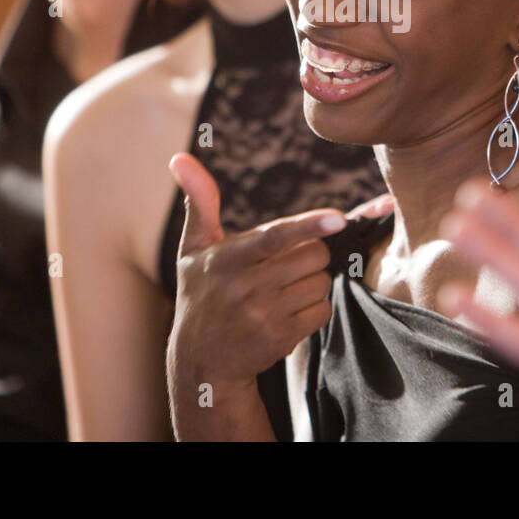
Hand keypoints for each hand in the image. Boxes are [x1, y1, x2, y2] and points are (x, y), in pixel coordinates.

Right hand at [166, 152, 347, 396]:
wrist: (201, 362)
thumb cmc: (201, 293)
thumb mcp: (194, 248)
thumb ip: (199, 202)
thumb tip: (180, 157)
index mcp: (227, 259)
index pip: (275, 237)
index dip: (308, 225)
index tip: (338, 218)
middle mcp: (245, 288)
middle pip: (313, 256)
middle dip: (311, 253)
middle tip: (288, 262)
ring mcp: (264, 316)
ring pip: (321, 284)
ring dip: (312, 282)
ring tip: (283, 289)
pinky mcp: (280, 339)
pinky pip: (322, 311)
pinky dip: (314, 308)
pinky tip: (289, 311)